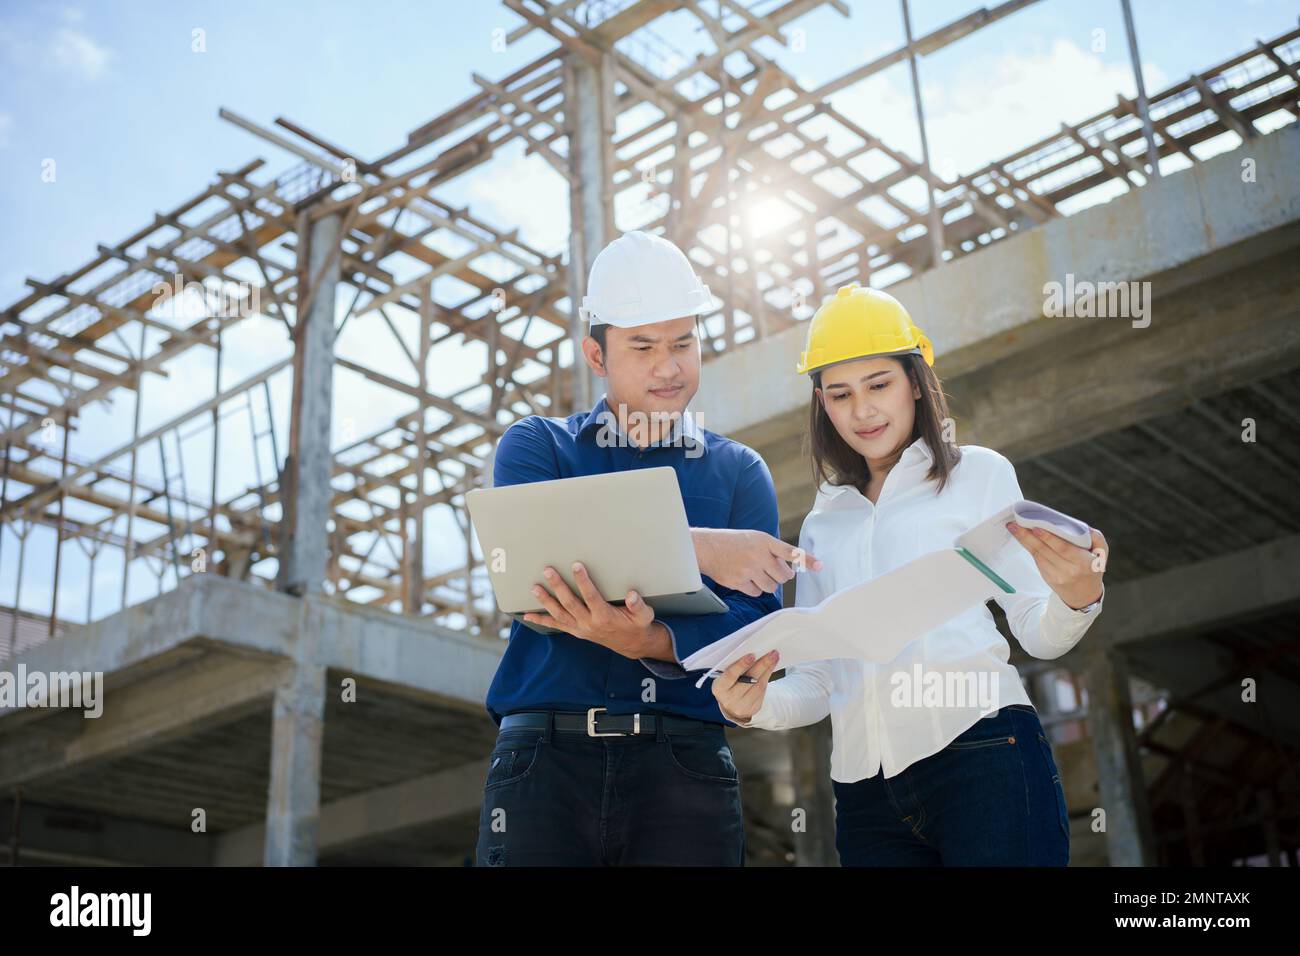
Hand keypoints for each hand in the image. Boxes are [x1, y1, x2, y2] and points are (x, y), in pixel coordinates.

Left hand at [524, 562, 663, 658]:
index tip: (576, 565)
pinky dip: (541, 620)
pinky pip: (556, 625)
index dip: (583, 580)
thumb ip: (639, 605)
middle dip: (558, 586)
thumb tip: (632, 595)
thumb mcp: (644, 615)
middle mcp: (589, 623)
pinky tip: (527, 615)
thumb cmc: (637, 624)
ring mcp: (580, 628)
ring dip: (546, 601)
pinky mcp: (575, 631)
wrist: (632, 644)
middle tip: (548, 571)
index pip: (591, 596)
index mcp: (605, 617)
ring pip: (559, 613)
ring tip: (534, 588)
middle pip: (569, 603)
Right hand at [692, 529, 821, 596]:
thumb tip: (787, 567)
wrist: (707, 548)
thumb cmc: (733, 542)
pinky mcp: (739, 582)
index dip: (806, 559)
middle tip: (772, 570)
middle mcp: (758, 555)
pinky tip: (745, 578)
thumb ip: (772, 550)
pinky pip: (756, 592)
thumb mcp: (755, 538)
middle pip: (783, 576)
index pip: (790, 551)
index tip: (820, 566)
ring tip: (756, 572)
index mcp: (764, 541)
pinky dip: (754, 588)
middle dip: (781, 576)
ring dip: (767, 582)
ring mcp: (748, 569)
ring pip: (771, 586)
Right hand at [711, 650, 780, 723]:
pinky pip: (763, 692)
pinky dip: (767, 677)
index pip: (730, 675)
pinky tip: (771, 668)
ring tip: (774, 657)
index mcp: (719, 688)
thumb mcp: (724, 676)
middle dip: (762, 665)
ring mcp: (742, 706)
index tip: (752, 655)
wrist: (730, 704)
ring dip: (768, 670)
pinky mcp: (753, 709)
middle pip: (749, 681)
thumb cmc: (728, 684)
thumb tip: (753, 652)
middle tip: (772, 653)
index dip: (741, 665)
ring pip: (758, 686)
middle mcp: (729, 699)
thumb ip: (734, 666)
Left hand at [1007, 523, 1106, 609]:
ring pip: (1038, 555)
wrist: (1085, 595)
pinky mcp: (1047, 577)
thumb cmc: (1092, 567)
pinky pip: (1037, 560)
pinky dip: (1029, 547)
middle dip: (1027, 536)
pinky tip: (1022, 537)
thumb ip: (1096, 538)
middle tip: (1014, 524)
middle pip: (1045, 550)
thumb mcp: (1101, 553)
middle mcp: (1069, 570)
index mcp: (1083, 562)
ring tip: (1014, 527)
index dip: (1048, 538)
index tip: (1035, 528)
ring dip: (1024, 540)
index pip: (1063, 548)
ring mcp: (1056, 576)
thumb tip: (1080, 527)